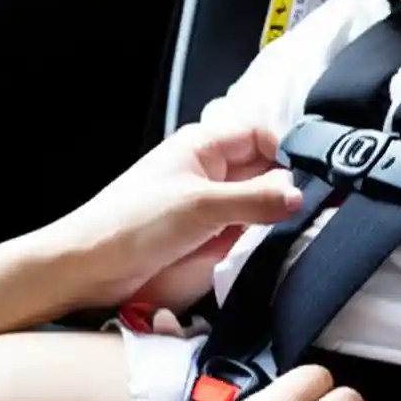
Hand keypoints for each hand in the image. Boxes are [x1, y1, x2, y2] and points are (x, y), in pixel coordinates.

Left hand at [58, 121, 301, 310]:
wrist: (89, 265)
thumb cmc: (130, 223)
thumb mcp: (200, 206)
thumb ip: (254, 201)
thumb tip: (298, 196)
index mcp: (203, 145)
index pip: (261, 134)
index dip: (287, 151)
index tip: (311, 177)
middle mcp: (209, 171)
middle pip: (265, 170)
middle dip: (285, 187)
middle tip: (308, 209)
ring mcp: (209, 204)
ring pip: (258, 203)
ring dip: (274, 216)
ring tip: (293, 229)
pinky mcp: (205, 235)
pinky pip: (244, 231)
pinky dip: (258, 238)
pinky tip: (270, 246)